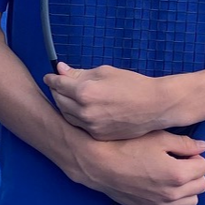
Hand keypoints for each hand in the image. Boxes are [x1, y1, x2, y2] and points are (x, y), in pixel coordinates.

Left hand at [44, 62, 172, 139]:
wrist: (154, 106)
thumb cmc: (132, 84)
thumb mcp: (104, 72)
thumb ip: (80, 73)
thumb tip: (61, 70)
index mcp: (84, 92)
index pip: (58, 84)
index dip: (52, 79)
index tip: (49, 76)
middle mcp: (84, 111)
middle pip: (59, 101)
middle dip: (56, 91)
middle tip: (57, 85)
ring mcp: (91, 126)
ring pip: (67, 116)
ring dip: (64, 105)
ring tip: (67, 97)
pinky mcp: (98, 135)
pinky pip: (79, 126)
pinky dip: (76, 117)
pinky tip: (79, 110)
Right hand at [73, 130, 204, 204]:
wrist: (98, 164)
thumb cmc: (126, 146)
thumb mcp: (157, 138)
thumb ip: (184, 143)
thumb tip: (203, 147)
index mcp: (177, 174)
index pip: (204, 167)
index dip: (195, 156)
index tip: (183, 151)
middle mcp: (172, 194)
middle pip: (201, 185)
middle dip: (194, 172)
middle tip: (179, 160)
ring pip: (191, 201)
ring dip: (187, 188)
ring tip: (171, 174)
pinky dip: (174, 200)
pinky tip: (161, 186)